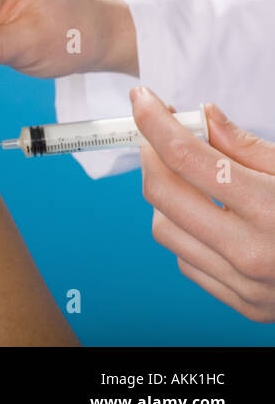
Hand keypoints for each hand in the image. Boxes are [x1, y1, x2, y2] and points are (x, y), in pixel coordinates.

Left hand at [134, 86, 274, 322]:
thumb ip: (247, 147)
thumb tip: (203, 117)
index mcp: (270, 210)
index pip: (186, 158)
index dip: (155, 123)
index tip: (142, 100)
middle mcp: (251, 253)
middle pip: (162, 193)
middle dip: (152, 155)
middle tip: (161, 135)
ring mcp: (245, 285)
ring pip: (164, 228)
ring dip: (166, 196)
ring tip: (191, 179)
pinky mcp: (244, 304)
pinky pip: (186, 260)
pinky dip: (186, 232)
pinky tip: (209, 217)